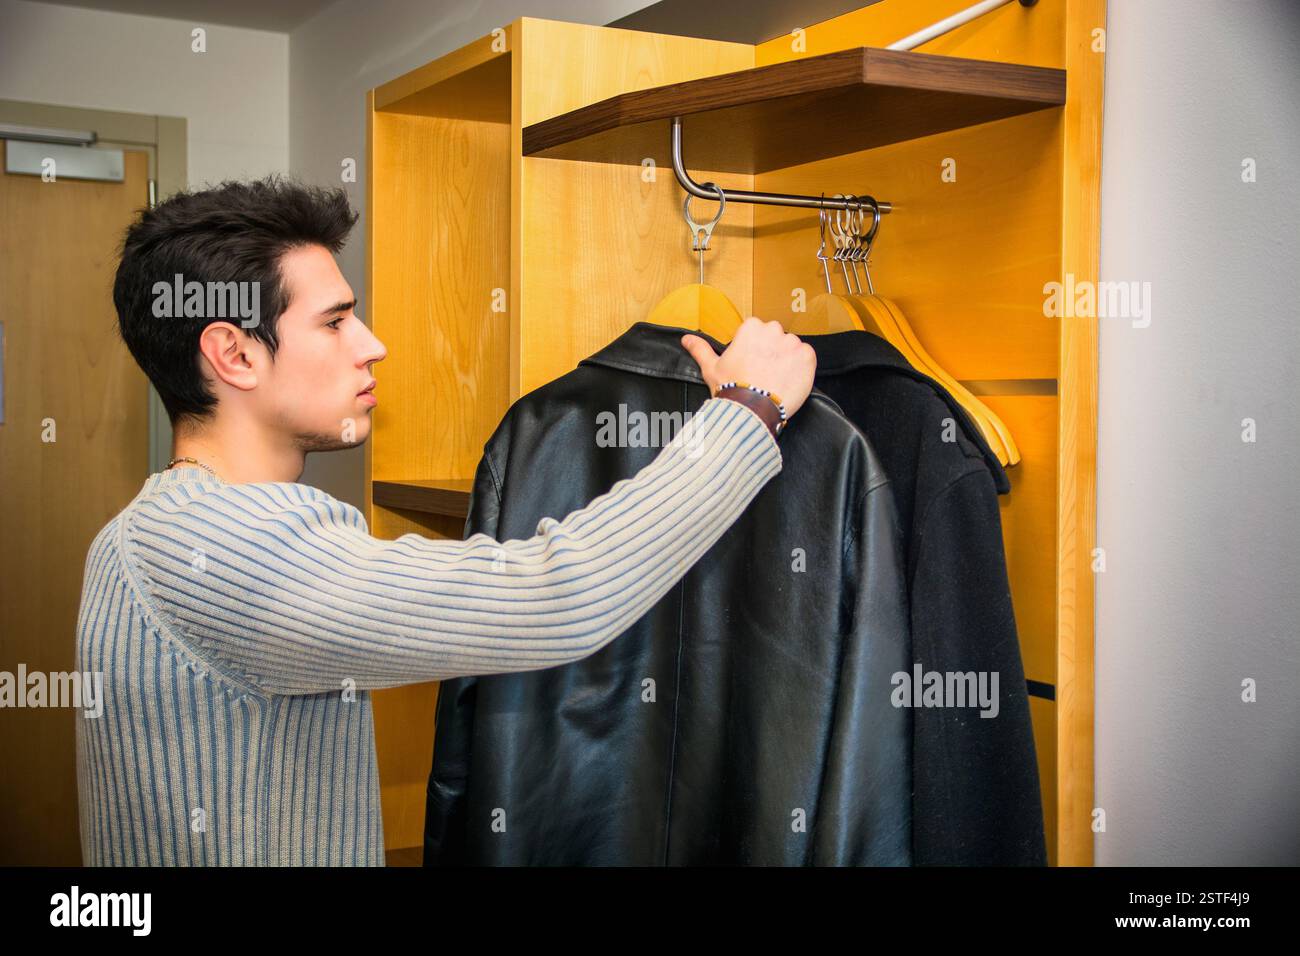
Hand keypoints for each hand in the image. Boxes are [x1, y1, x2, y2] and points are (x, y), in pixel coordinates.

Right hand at [680, 317, 815, 418]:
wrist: (753, 411)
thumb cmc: (731, 389)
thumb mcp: (711, 368)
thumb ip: (700, 349)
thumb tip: (686, 339)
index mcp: (751, 328)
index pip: (756, 330)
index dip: (754, 348)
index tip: (751, 363)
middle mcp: (773, 330)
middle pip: (775, 336)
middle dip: (771, 350)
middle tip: (763, 372)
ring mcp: (792, 343)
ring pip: (791, 346)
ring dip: (787, 359)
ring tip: (776, 379)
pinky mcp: (807, 357)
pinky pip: (807, 356)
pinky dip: (801, 367)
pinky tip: (788, 380)